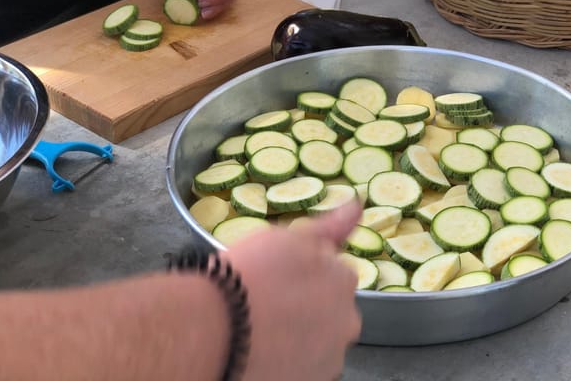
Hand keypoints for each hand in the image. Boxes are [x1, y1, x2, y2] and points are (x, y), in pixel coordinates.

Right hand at [227, 201, 361, 380]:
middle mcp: (348, 322)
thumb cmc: (248, 276)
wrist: (213, 330)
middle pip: (331, 309)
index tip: (277, 277)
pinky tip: (262, 349)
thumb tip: (357, 205)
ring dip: (299, 335)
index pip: (333, 273)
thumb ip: (329, 227)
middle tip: (267, 302)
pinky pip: (304, 367)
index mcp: (344, 279)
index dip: (302, 273)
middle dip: (308, 306)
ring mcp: (330, 357)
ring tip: (260, 327)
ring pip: (317, 341)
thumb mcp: (288, 237)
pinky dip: (289, 361)